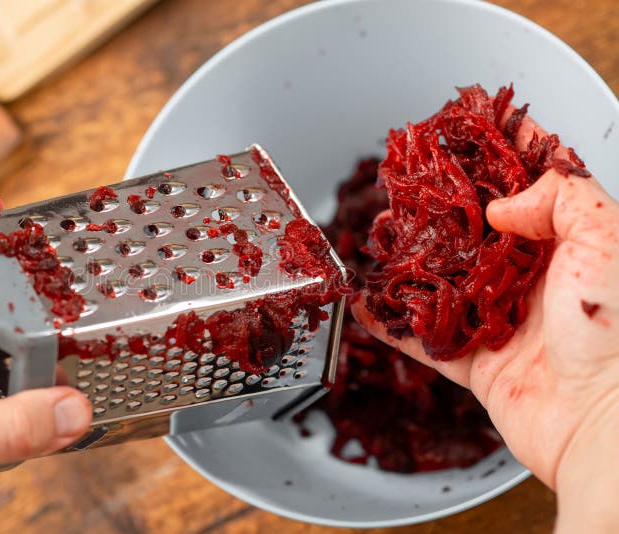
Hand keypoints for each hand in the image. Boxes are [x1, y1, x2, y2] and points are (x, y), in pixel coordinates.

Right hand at [353, 117, 618, 530]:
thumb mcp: (605, 237)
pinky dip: (392, 324)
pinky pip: (423, 338)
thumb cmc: (612, 329)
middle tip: (412, 174)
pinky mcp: (477, 360)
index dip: (501, 148)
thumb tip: (502, 203)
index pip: (531, 182)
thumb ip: (561, 196)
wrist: (602, 418)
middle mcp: (532, 277)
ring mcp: (501, 318)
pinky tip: (367, 304)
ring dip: (412, 257)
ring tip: (384, 230)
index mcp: (569, 243)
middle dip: (443, 199)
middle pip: (477, 226)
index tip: (470, 122)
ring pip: (444, 278)